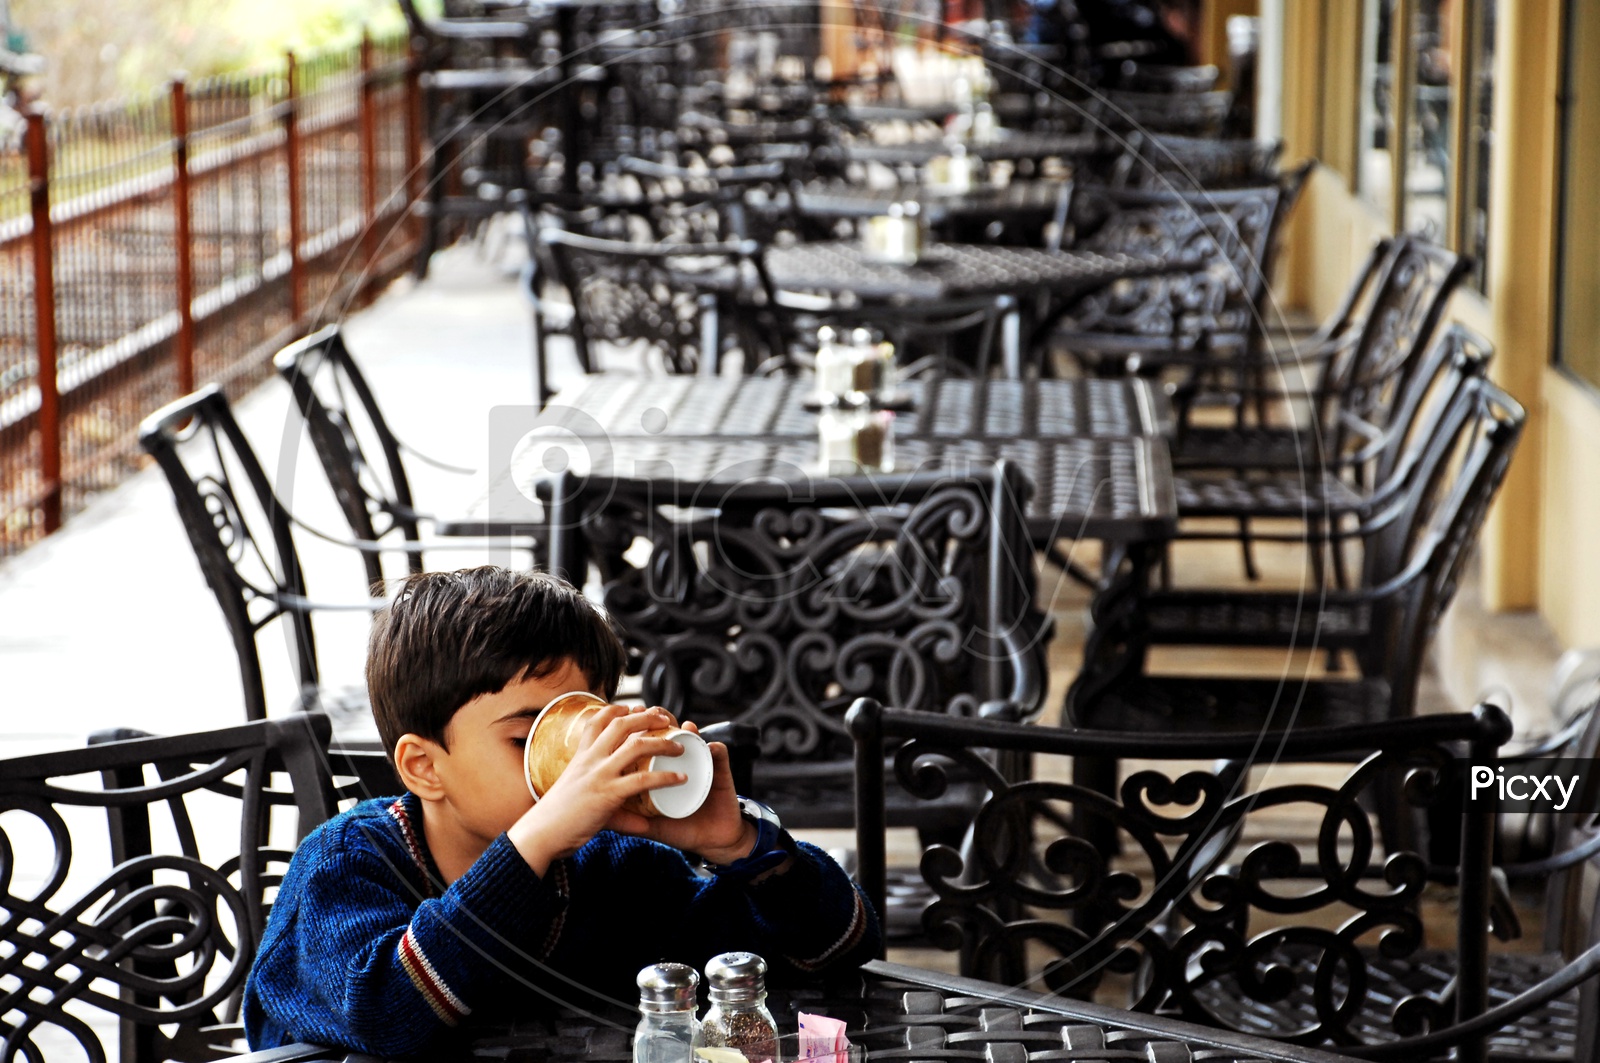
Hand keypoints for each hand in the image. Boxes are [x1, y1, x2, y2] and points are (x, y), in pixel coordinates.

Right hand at [507, 704, 686, 876]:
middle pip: (620, 724)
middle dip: (646, 717)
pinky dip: (665, 777)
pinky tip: (680, 779)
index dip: (615, 710)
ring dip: (663, 743)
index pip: (596, 721)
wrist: (540, 834)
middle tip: (664, 718)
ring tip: (679, 746)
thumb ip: (606, 800)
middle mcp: (590, 760)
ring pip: (636, 746)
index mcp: (580, 757)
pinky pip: (643, 779)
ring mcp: (599, 775)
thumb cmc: (555, 818)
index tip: (632, 707)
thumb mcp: (576, 796)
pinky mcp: (608, 794)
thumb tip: (638, 818)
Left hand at [638, 721, 757, 864]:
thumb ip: (628, 821)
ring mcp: (702, 764)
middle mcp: (681, 762)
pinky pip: (720, 756)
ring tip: (683, 727)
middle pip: (670, 732)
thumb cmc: (681, 831)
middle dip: (659, 719)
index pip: (649, 742)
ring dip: (687, 730)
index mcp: (663, 770)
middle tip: (651, 715)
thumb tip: (602, 818)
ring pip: (694, 739)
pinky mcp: (721, 773)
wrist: (712, 841)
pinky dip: (715, 749)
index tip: (625, 718)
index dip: (638, 727)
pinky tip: (709, 747)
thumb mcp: (651, 826)